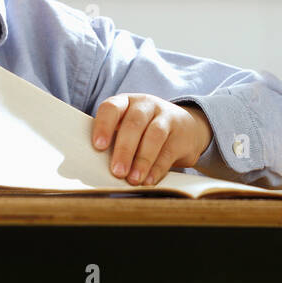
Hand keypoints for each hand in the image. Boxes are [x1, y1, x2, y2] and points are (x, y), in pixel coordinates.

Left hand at [91, 94, 212, 185]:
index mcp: (126, 102)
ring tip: (133, 179)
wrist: (186, 127)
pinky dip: (157, 168)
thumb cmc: (145, 130)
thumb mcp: (128, 127)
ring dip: (142, 160)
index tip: (98, 146)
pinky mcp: (182, 134)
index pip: (112, 108)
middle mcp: (146, 105)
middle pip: (134, 123)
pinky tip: (148, 180)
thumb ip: (113, 141)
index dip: (103, 126)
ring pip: (154, 135)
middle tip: (117, 171)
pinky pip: (169, 151)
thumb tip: (96, 167)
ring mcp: (166, 117)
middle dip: (124, 149)